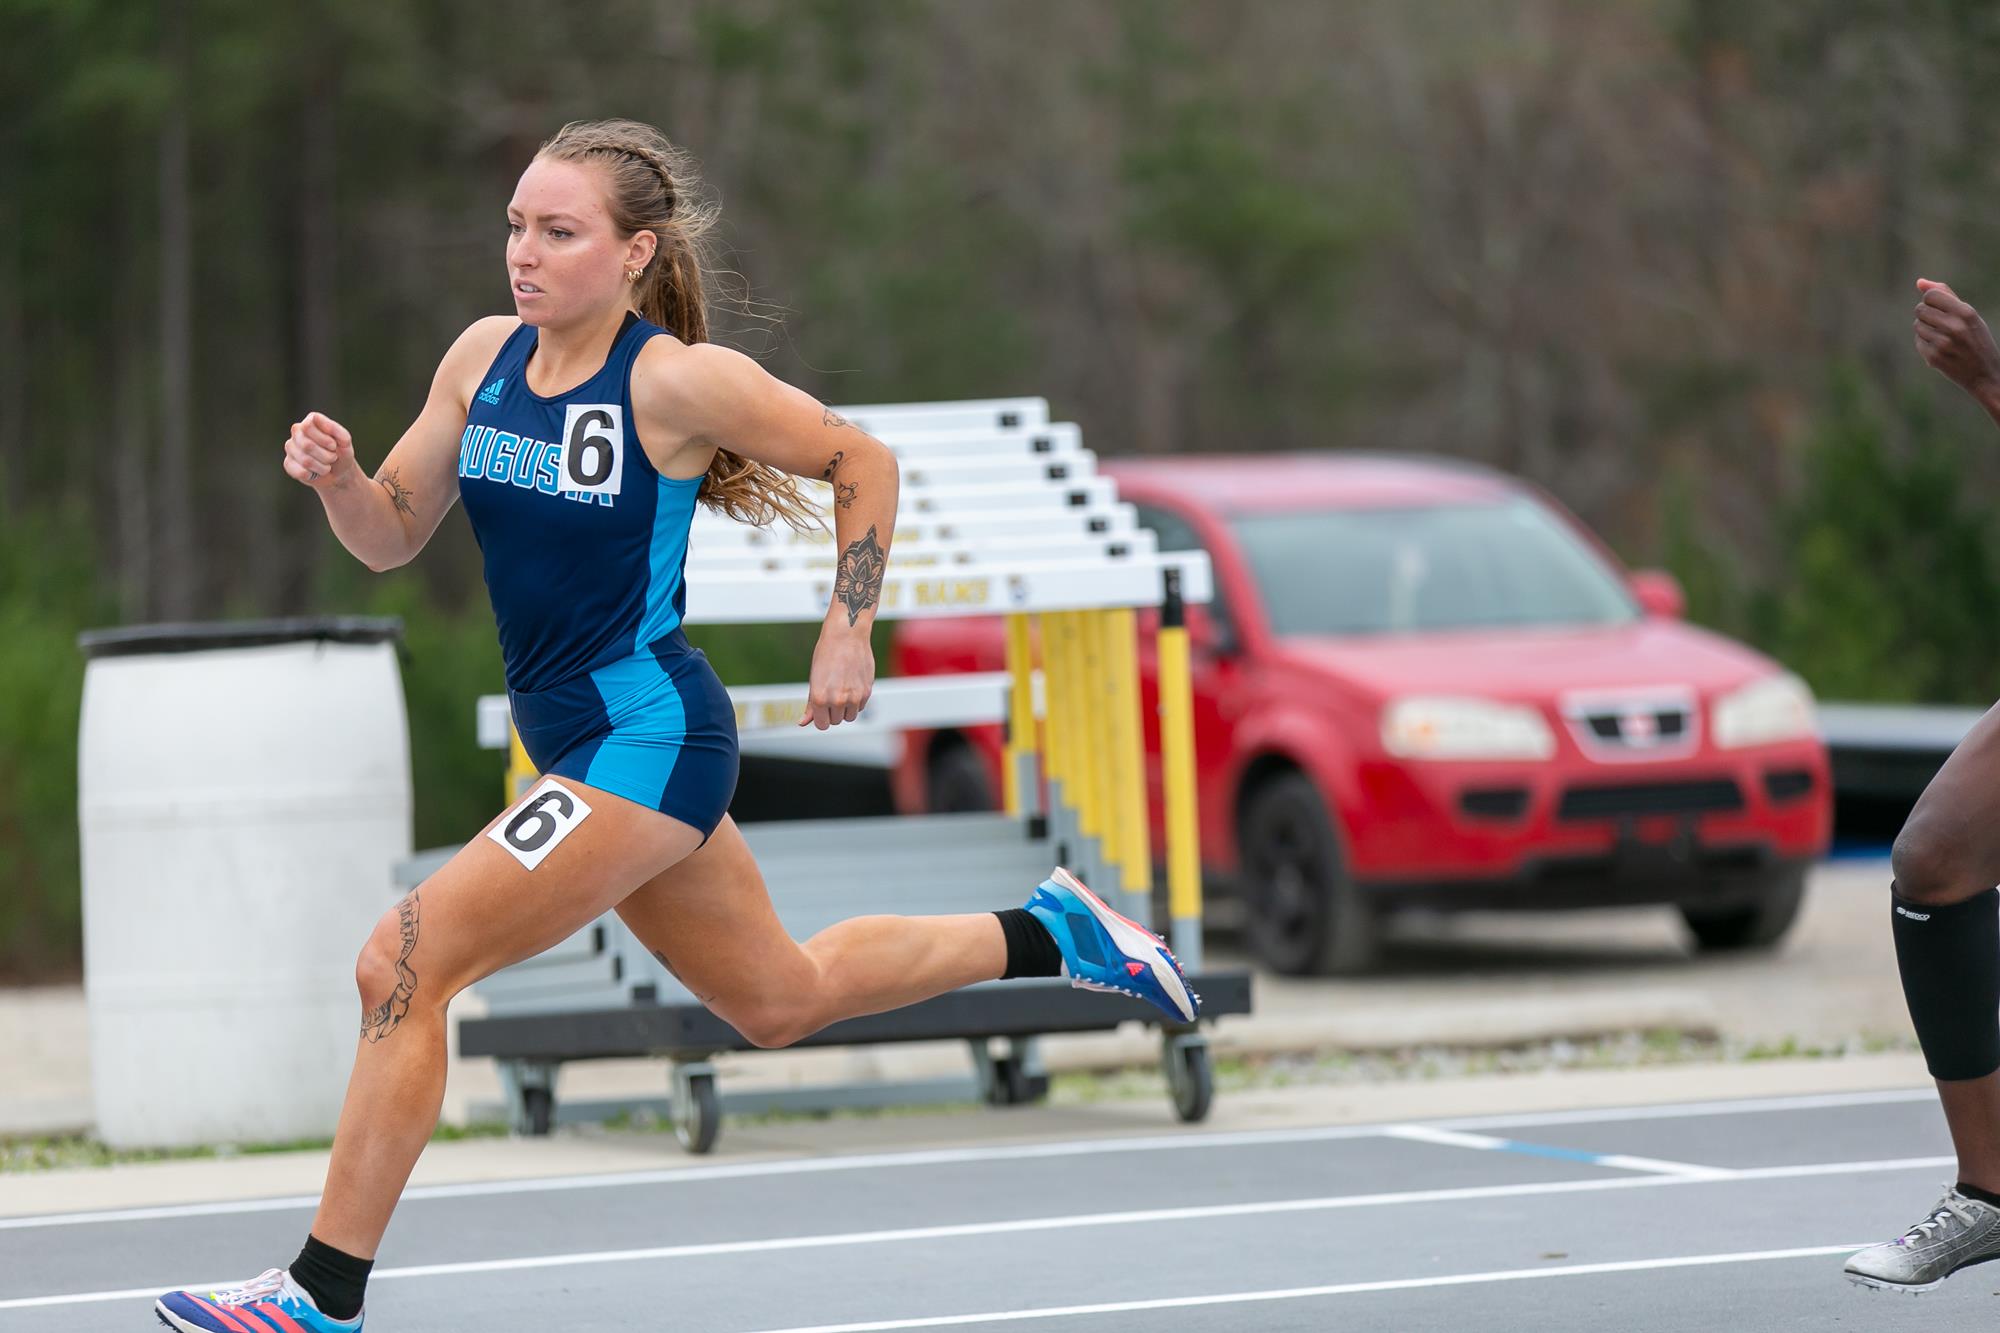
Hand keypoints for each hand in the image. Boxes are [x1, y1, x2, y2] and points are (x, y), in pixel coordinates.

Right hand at [283, 411, 356, 488]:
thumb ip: (339, 432)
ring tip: (327, 465)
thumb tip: (324, 424)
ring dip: (323, 467)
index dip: (323, 439)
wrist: (339, 472)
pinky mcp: (288, 463)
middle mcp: (297, 432)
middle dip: (326, 456)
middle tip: (333, 457)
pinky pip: (300, 472)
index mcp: (310, 421)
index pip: (307, 426)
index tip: (333, 445)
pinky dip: (314, 475)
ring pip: (305, 461)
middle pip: (307, 445)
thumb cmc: (341, 452)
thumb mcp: (345, 442)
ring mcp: (290, 447)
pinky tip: (315, 472)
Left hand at [798, 627, 874, 729]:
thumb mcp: (814, 680)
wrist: (846, 635)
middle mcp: (837, 700)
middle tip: (832, 693)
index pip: (821, 725)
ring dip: (846, 709)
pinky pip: (860, 707)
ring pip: (849, 717)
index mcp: (819, 698)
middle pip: (836, 721)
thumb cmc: (827, 653)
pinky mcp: (866, 692)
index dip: (821, 718)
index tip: (822, 709)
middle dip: (833, 711)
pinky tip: (851, 685)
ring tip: (842, 690)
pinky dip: (856, 701)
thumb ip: (810, 704)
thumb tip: (803, 722)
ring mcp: (854, 697)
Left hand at [1914, 279, 1999, 406]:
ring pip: (1917, 326)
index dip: (1930, 300)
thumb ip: (1946, 296)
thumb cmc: (1976, 339)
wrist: (1985, 374)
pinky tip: (1940, 349)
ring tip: (1943, 337)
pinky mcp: (1933, 357)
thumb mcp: (1969, 315)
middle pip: (1920, 309)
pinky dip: (1925, 344)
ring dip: (1925, 329)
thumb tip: (1920, 282)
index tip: (1938, 307)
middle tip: (1940, 323)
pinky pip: (1918, 341)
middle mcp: (1954, 326)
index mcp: (1966, 313)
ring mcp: (1943, 343)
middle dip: (1926, 314)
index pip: (1931, 295)